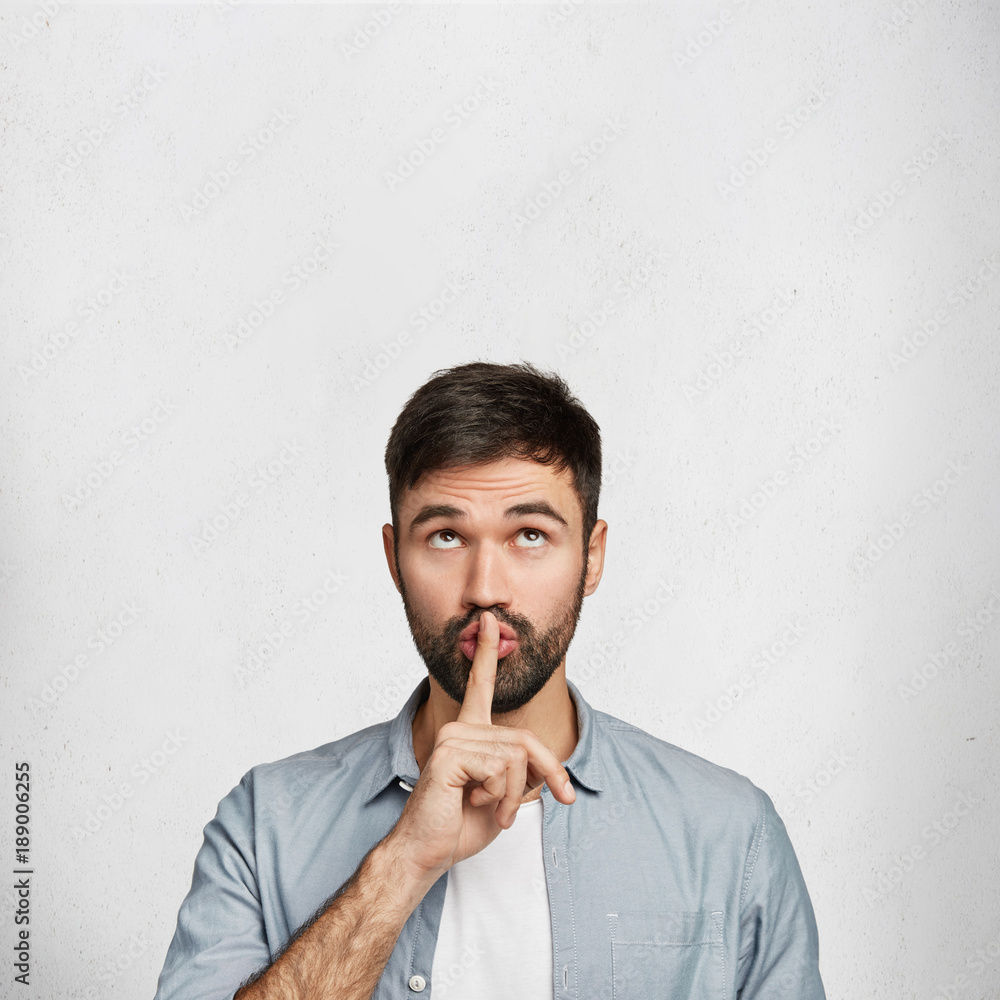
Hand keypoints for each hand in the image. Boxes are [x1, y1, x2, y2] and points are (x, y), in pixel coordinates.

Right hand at [386, 611, 575, 880]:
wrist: (426, 852)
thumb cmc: (460, 825)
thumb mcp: (505, 796)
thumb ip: (524, 773)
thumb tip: (547, 766)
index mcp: (470, 732)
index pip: (481, 686)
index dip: (486, 652)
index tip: (490, 620)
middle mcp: (460, 728)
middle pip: (525, 739)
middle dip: (551, 771)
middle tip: (562, 798)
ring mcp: (453, 738)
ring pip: (516, 757)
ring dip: (516, 794)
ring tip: (497, 811)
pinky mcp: (450, 754)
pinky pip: (501, 770)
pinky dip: (502, 797)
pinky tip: (476, 804)